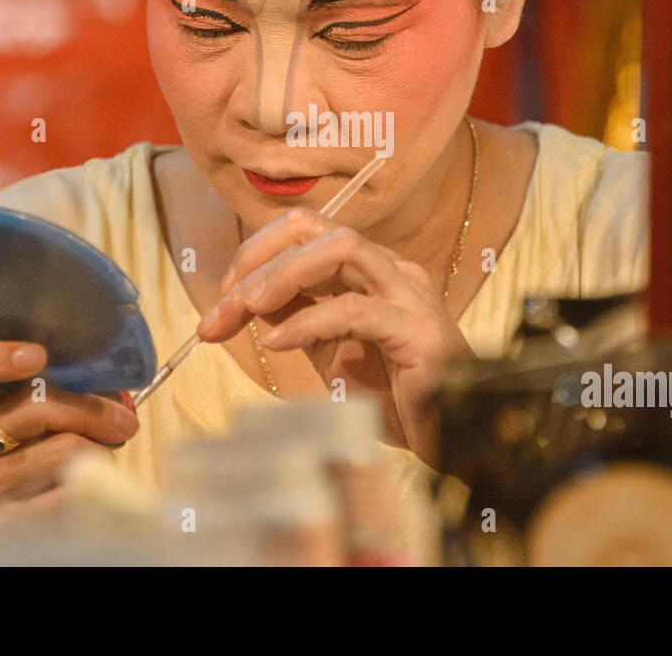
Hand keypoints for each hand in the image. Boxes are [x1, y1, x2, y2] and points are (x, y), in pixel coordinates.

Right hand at [0, 341, 138, 542]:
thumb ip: (56, 389)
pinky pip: (68, 492)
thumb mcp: (33, 414)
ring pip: (61, 450)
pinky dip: (91, 484)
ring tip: (102, 455)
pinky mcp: (3, 522)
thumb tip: (110, 380)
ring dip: (97, 451)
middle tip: (124, 420)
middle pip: (32, 409)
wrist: (17, 523)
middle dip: (88, 411)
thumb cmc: (32, 452)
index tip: (37, 354)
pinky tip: (87, 485)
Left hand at [197, 208, 474, 466]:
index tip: (223, 294)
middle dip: (260, 259)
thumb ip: (298, 317)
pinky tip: (279, 342)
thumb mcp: (331, 351)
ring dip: (283, 274)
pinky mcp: (419, 330)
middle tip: (224, 304)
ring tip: (248, 307)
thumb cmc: (395, 398)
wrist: (448, 439)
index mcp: (373, 271)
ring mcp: (410, 295)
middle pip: (319, 231)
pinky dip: (309, 320)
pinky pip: (355, 310)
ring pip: (340, 249)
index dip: (259, 253)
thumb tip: (248, 296)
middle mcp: (393, 271)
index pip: (309, 232)